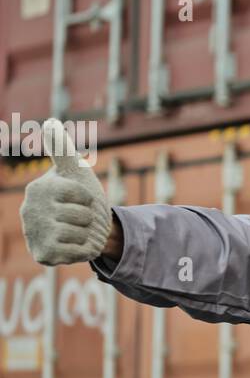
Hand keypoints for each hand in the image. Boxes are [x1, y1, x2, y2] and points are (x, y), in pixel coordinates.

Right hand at [19, 119, 111, 265]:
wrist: (88, 230)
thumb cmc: (81, 198)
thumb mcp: (75, 170)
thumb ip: (62, 148)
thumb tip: (49, 123)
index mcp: (39, 188)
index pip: (81, 195)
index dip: (90, 200)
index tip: (82, 201)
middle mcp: (30, 210)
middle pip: (81, 215)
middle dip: (89, 219)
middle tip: (80, 220)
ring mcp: (35, 233)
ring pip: (79, 234)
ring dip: (88, 235)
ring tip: (79, 232)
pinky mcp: (43, 254)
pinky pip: (76, 253)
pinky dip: (85, 250)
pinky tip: (76, 246)